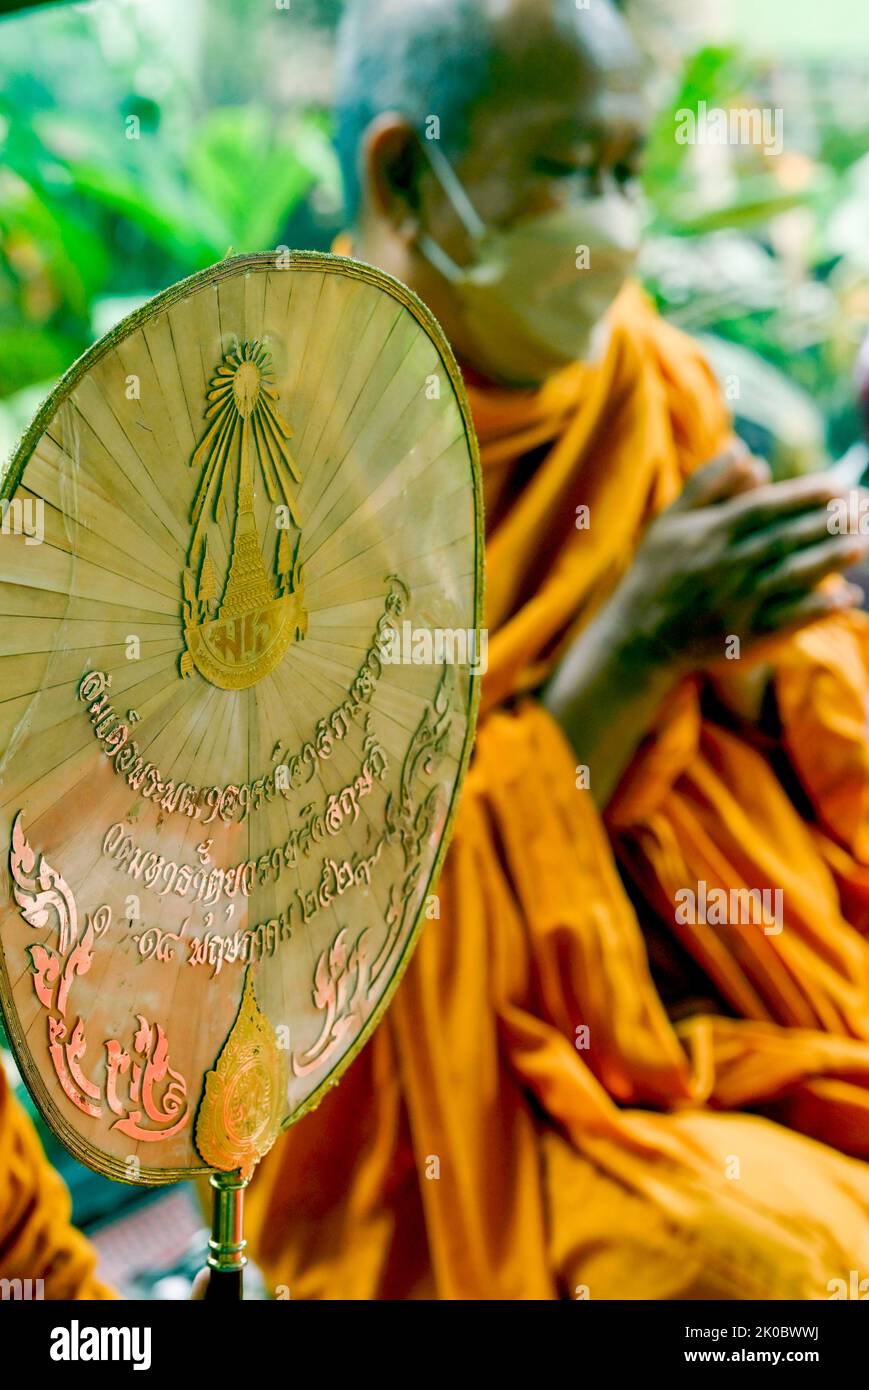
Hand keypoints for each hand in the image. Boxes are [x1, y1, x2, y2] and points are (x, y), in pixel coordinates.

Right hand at [541, 444, 867, 807]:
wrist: (638, 638)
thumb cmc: (657, 572)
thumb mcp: (671, 521)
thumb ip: (708, 485)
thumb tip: (750, 455)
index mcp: (710, 534)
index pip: (765, 508)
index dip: (803, 495)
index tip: (837, 487)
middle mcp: (726, 567)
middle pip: (785, 539)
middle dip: (827, 523)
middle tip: (863, 509)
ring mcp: (736, 604)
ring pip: (790, 577)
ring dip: (829, 560)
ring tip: (862, 543)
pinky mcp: (745, 639)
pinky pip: (788, 622)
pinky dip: (817, 610)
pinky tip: (846, 596)